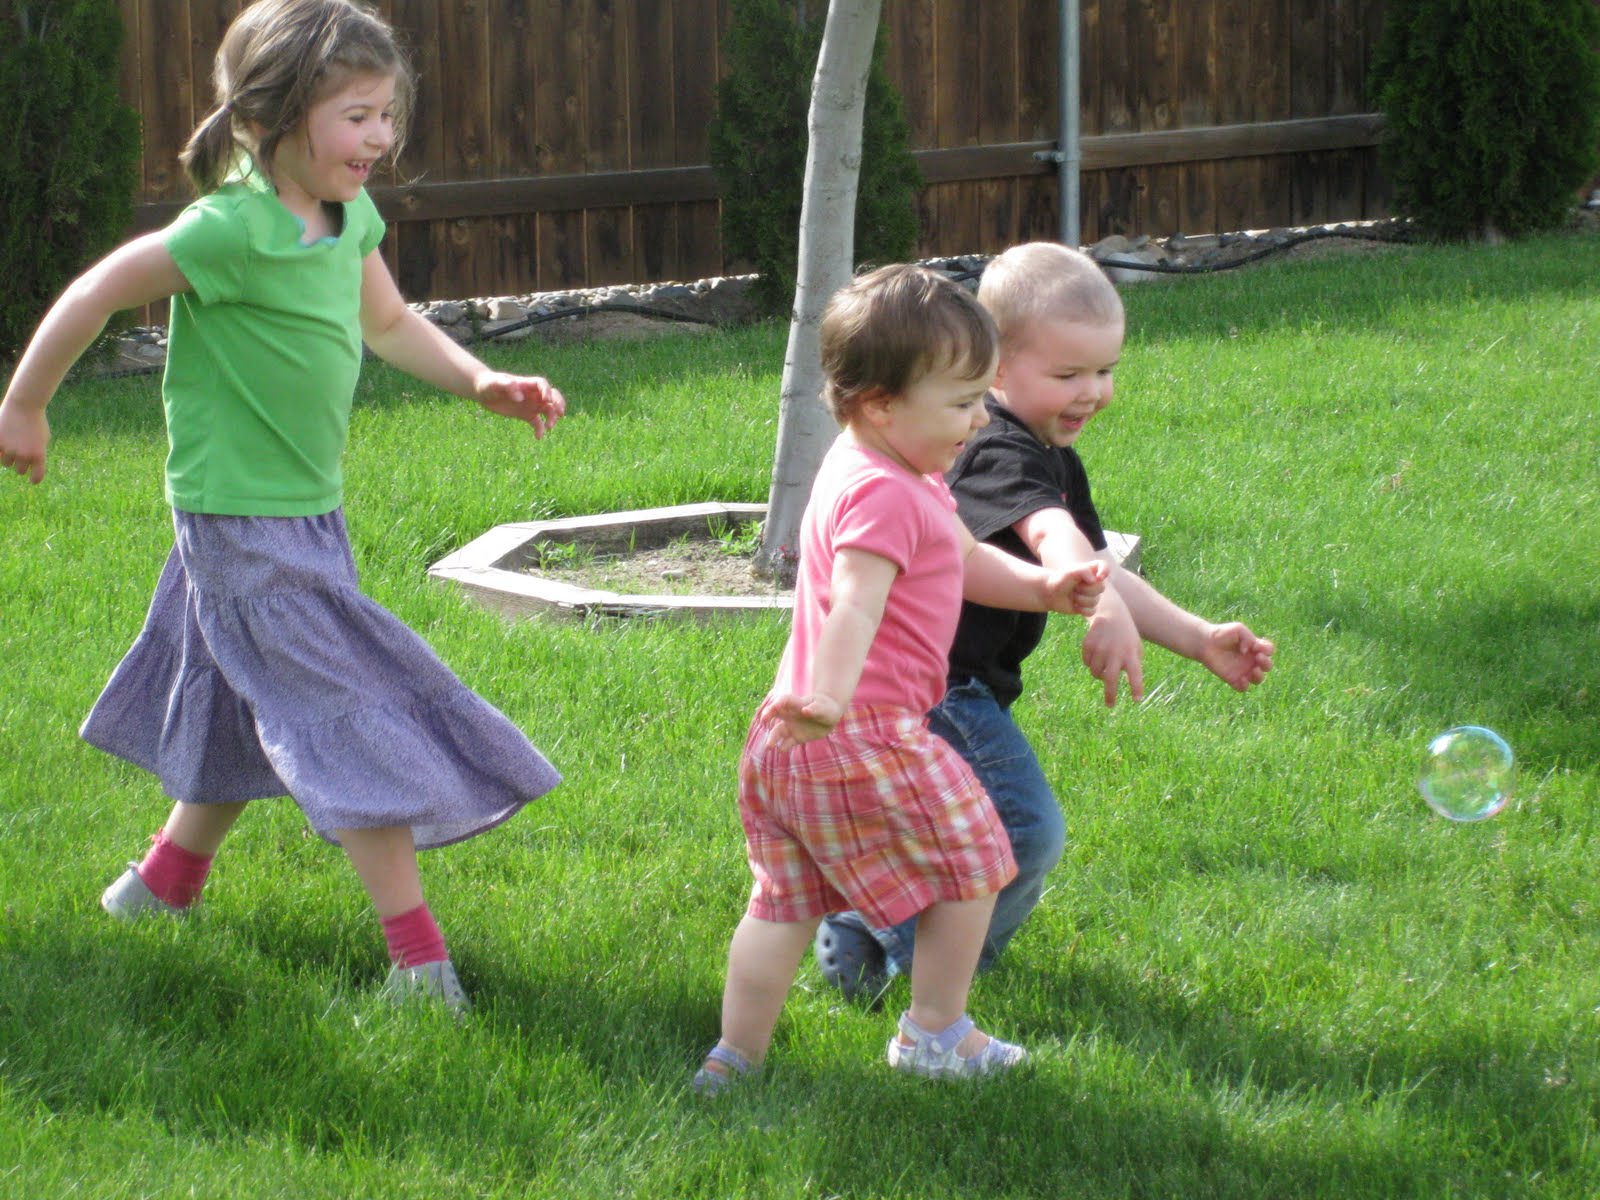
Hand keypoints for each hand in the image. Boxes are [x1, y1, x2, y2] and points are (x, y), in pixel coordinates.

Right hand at [0, 401, 49, 483]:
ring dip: (9, 457)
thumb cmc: (36, 420)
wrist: (25, 404)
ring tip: (12, 445)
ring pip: (7, 463)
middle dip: (21, 465)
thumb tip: (30, 466)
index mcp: (38, 455)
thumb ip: (37, 453)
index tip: (32, 481)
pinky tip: (4, 443)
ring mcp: (9, 449)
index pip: (37, 476)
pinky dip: (1, 450)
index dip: (34, 479)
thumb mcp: (43, 438)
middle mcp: (24, 455)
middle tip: (21, 456)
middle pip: (20, 470)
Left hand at [475, 373, 565, 438]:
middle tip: (560, 413)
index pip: (542, 384)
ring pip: (548, 410)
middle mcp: (531, 394)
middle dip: (558, 403)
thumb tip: (520, 397)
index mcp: (525, 384)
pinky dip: (540, 429)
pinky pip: (537, 423)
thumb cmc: (488, 384)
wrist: (483, 393)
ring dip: (552, 417)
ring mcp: (530, 405)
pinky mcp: (526, 415)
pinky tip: (538, 436)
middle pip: (551, 396)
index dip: (547, 391)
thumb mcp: (494, 383)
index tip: (547, 400)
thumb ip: (506, 386)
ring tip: (549, 427)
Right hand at [767, 692, 843, 750]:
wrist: (831, 717)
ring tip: (769, 746)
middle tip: (763, 722)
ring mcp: (792, 726)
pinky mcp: (796, 737)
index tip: (773, 707)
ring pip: (778, 731)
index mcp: (797, 704)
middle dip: (767, 716)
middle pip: (775, 714)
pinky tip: (781, 750)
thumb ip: (815, 709)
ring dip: (772, 738)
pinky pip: (787, 742)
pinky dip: (783, 746)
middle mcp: (791, 715)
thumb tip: (804, 710)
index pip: (784, 701)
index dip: (777, 702)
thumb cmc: (827, 708)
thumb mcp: (824, 708)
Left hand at [1043, 558, 1107, 617]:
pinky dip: (1081, 609)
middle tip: (1074, 587)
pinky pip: (1092, 611)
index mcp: (1091, 570)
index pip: (1104, 566)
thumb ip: (1083, 571)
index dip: (1105, 571)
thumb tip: (1095, 580)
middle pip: (1101, 587)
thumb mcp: (1070, 572)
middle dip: (1086, 589)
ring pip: (1095, 601)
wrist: (1049, 593)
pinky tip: (1074, 605)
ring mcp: (1092, 595)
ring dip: (1081, 600)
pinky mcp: (1088, 607)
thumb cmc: (1060, 580)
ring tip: (1072, 596)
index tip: (1098, 577)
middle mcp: (1094, 582)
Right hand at [1082, 591, 1144, 706]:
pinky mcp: (1088, 644)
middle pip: (1110, 680)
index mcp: (1130, 654)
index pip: (1135, 675)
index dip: (1136, 688)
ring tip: (1104, 665)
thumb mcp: (1135, 647)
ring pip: (1096, 673)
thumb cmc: (1126, 634)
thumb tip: (1129, 685)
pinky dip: (1091, 662)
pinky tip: (1096, 653)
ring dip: (1099, 674)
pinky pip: (1087, 662)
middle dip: (1110, 695)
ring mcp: (1100, 649)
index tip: (1137, 700)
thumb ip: (1134, 665)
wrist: (1110, 612)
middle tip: (1110, 705)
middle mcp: (1115, 653)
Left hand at [1198, 622, 1274, 690]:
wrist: (1205, 642)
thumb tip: (1248, 651)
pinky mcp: (1232, 678)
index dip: (1268, 650)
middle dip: (1266, 663)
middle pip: (1267, 666)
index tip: (1257, 646)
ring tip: (1254, 670)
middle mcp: (1251, 660)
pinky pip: (1243, 688)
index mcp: (1255, 648)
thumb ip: (1248, 637)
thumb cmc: (1222, 633)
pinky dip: (1244, 685)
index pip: (1269, 651)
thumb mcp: (1238, 629)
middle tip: (1258, 657)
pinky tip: (1241, 679)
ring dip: (1259, 676)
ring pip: (1258, 679)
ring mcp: (1242, 670)